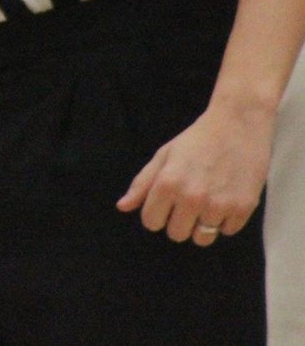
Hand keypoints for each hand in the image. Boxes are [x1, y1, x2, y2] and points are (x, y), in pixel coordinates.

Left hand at [116, 100, 272, 245]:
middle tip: (187, 202)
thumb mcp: (164, 156)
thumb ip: (142, 184)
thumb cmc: (197, 140)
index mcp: (168, 184)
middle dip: (178, 221)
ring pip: (202, 239)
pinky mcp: (243, 209)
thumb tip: (122, 207)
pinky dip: (225, 220)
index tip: (165, 204)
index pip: (151, 222)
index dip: (156, 214)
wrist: (239, 126)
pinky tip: (225, 198)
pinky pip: (227, 232)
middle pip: (176, 234)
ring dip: (202, 225)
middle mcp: (192, 197)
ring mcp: (219, 205)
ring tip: (206, 202)